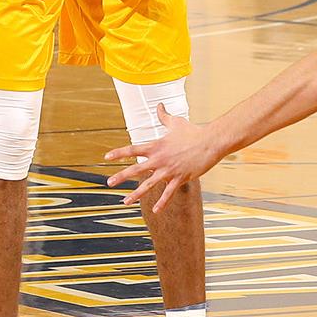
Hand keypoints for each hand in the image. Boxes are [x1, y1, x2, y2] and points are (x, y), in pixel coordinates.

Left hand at [103, 104, 222, 211]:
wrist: (210, 142)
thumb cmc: (193, 131)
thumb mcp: (176, 122)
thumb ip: (164, 116)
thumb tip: (159, 105)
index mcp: (156, 146)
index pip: (133, 149)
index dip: (119, 153)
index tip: (107, 157)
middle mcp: (159, 159)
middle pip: (136, 169)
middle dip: (121, 176)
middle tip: (109, 182)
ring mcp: (169, 171)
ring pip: (148, 185)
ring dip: (136, 194)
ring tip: (125, 201)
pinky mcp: (179, 178)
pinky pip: (168, 193)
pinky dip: (162, 202)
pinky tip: (156, 211)